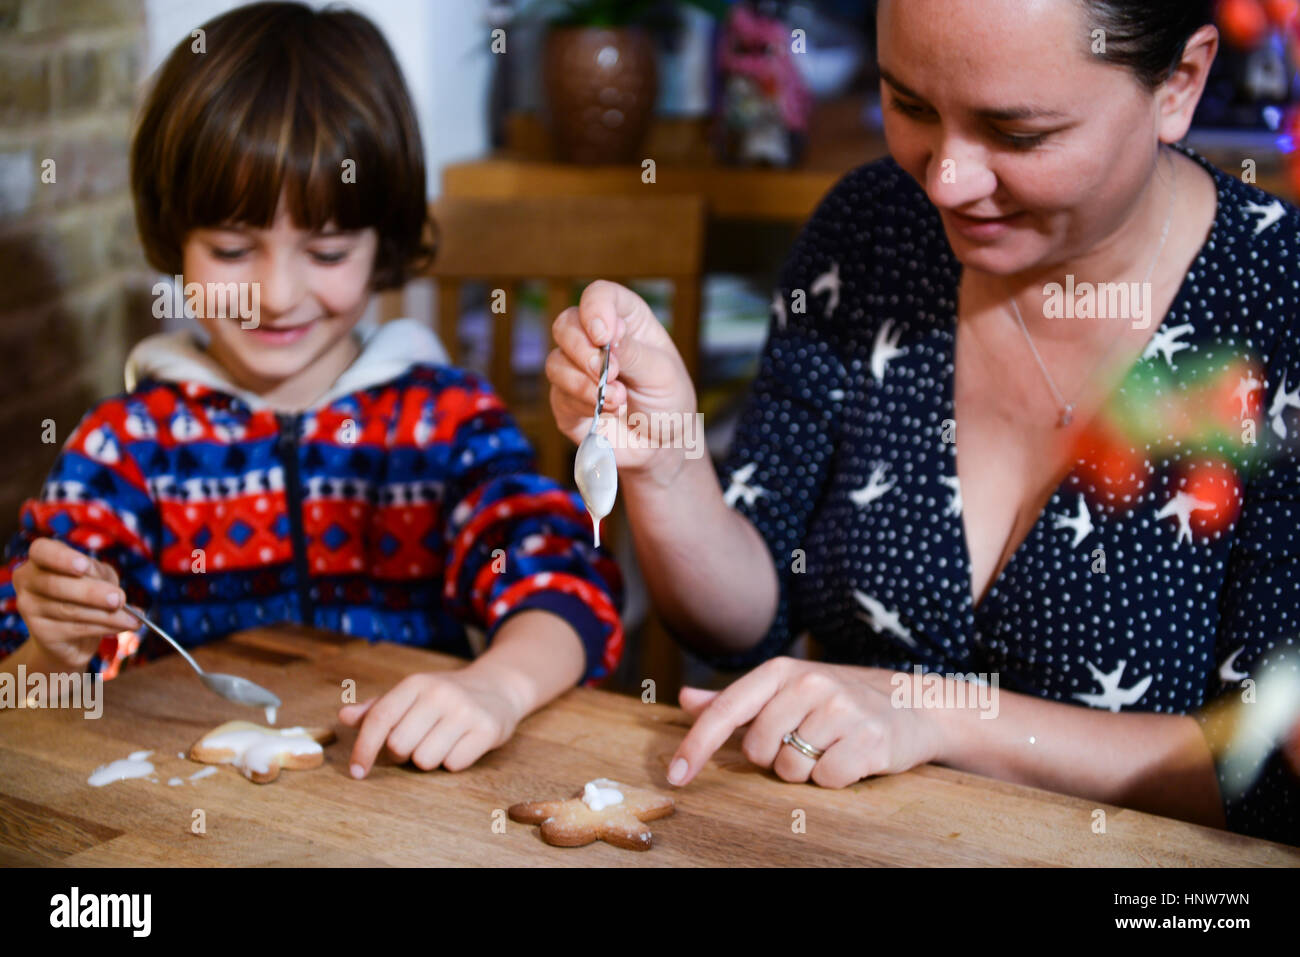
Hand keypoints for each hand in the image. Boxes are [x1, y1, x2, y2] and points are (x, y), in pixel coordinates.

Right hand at [11, 537, 138, 669]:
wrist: (71, 636)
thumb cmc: (85, 595)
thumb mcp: (97, 577)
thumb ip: (101, 577)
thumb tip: (118, 595)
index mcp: (41, 558)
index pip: (42, 551)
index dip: (62, 558)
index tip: (83, 566)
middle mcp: (28, 581)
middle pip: (56, 585)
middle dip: (91, 592)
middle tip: (119, 599)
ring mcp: (30, 608)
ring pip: (68, 609)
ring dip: (106, 614)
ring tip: (132, 617)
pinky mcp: (41, 632)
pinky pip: (75, 628)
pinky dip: (104, 627)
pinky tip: (124, 625)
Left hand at [340, 665, 522, 777]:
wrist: (499, 686)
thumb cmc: (446, 696)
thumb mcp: (412, 695)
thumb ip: (377, 708)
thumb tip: (343, 717)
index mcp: (416, 684)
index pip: (380, 719)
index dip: (363, 748)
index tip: (356, 772)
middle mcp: (440, 694)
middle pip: (399, 746)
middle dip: (403, 753)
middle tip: (417, 742)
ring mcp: (465, 711)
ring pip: (425, 760)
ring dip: (428, 759)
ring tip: (441, 741)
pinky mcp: (487, 730)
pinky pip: (453, 765)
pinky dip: (453, 761)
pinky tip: (461, 744)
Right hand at [546, 280, 697, 484]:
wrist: (663, 447)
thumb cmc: (668, 402)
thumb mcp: (662, 374)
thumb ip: (634, 352)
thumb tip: (607, 337)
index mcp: (626, 321)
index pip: (599, 295)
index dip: (595, 309)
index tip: (605, 336)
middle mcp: (596, 340)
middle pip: (566, 324)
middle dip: (583, 351)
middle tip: (611, 374)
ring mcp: (577, 370)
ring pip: (555, 361)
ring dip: (585, 383)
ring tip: (618, 401)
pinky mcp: (566, 400)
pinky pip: (558, 394)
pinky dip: (583, 404)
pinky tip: (609, 412)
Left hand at [665, 657, 945, 788]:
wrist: (913, 704)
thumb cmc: (839, 700)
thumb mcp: (786, 690)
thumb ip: (734, 699)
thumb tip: (685, 698)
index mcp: (781, 672)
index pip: (726, 711)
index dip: (696, 746)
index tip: (675, 775)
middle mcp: (809, 684)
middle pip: (758, 749)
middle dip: (772, 758)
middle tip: (802, 742)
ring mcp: (841, 710)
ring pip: (790, 768)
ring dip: (804, 770)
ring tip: (829, 748)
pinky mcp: (869, 739)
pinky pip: (826, 780)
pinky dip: (833, 779)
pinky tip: (850, 758)